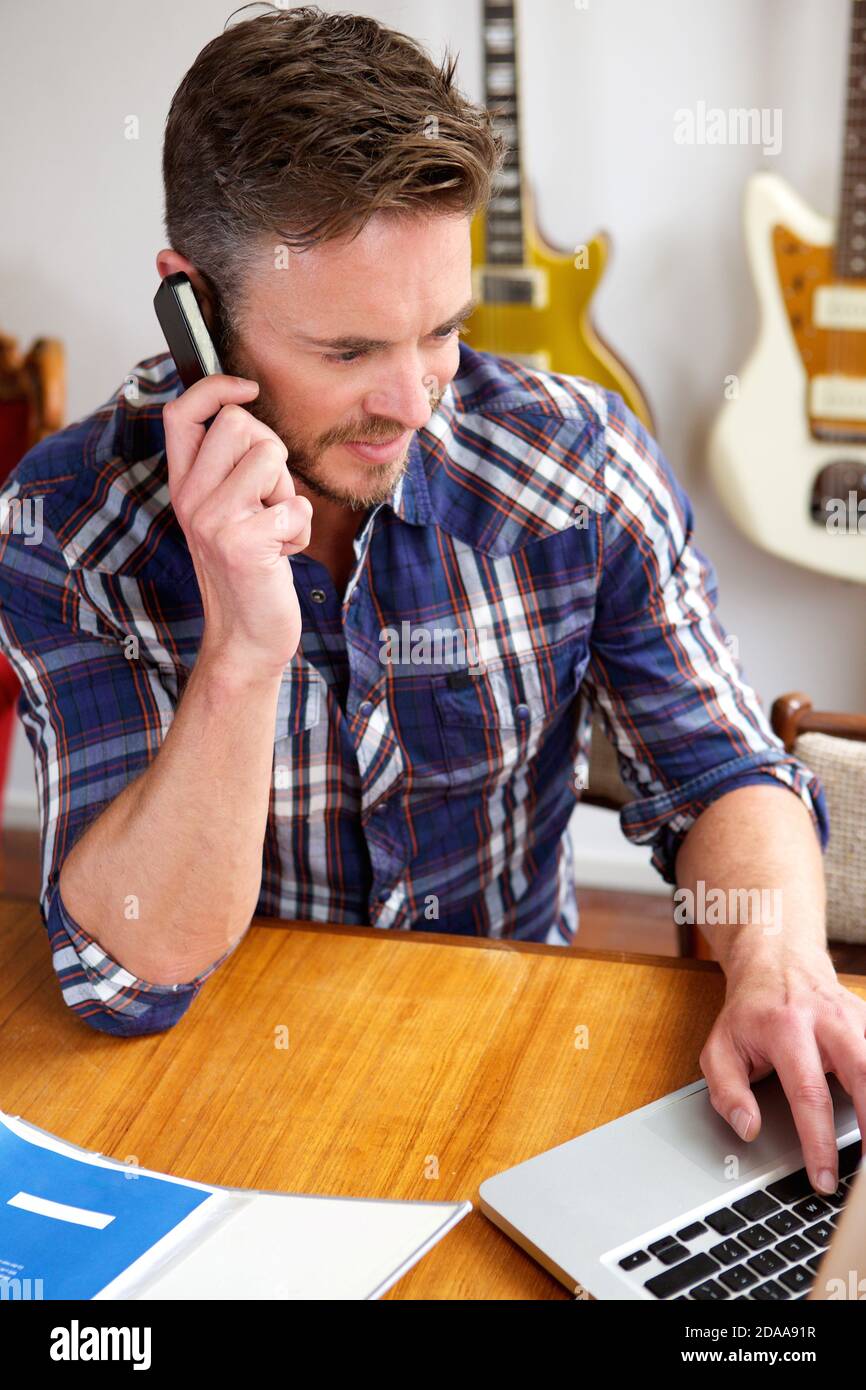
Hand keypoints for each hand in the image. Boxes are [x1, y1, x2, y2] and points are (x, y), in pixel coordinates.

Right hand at [163, 374, 312, 679]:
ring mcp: (212, 520)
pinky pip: (295, 504)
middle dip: (273, 453)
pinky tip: (283, 555)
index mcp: (183, 487)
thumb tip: (247, 410)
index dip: (214, 388)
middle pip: (239, 423)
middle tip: (270, 500)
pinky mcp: (242, 543)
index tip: (248, 389)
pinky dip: (301, 529)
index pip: (181, 414)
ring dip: (288, 492)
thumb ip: (231, 469)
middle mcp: (189, 499)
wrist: (247, 638)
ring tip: (276, 528)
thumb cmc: (250, 573)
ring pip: (270, 454)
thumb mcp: (229, 514)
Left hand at [699, 948, 865, 1192]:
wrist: (777, 960)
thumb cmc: (750, 1011)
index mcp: (785, 1028)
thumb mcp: (720, 1046)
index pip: (808, 1094)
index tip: (824, 1178)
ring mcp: (854, 1017)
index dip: (819, 1142)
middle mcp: (826, 1020)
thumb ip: (727, 1091)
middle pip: (864, 1074)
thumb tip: (748, 1128)